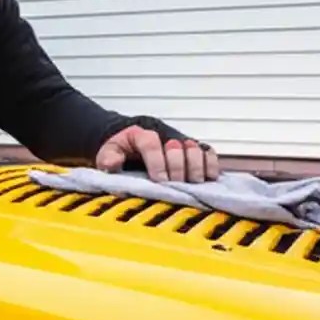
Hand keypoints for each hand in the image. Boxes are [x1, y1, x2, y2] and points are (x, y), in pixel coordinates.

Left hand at [96, 124, 219, 182]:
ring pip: (196, 148)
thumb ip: (108, 157)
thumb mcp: (108, 153)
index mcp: (142, 134)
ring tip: (193, 183)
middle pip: (177, 147)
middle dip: (177, 167)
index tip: (160, 180)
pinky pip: (209, 153)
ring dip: (196, 166)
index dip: (157, 162)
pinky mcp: (194, 150)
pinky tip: (209, 178)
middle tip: (175, 184)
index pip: (152, 144)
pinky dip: (212, 165)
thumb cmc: (121, 151)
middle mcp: (165, 136)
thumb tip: (112, 164)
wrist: (131, 143)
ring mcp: (182, 142)